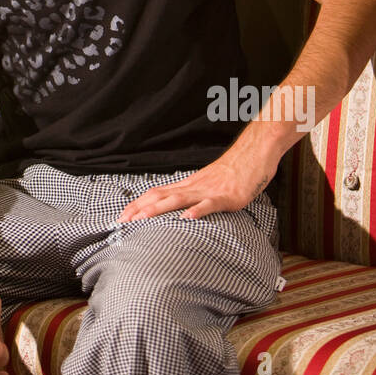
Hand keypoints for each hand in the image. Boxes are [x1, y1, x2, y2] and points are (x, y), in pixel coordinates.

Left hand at [116, 153, 276, 222]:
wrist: (254, 153)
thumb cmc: (234, 171)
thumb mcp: (209, 185)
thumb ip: (194, 196)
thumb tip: (179, 210)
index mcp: (188, 185)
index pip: (156, 193)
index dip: (137, 204)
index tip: (121, 216)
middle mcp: (194, 187)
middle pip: (160, 196)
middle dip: (139, 210)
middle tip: (121, 221)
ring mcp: (209, 191)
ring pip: (178, 199)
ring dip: (158, 210)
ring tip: (142, 219)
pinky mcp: (226, 196)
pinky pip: (209, 204)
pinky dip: (197, 211)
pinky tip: (187, 218)